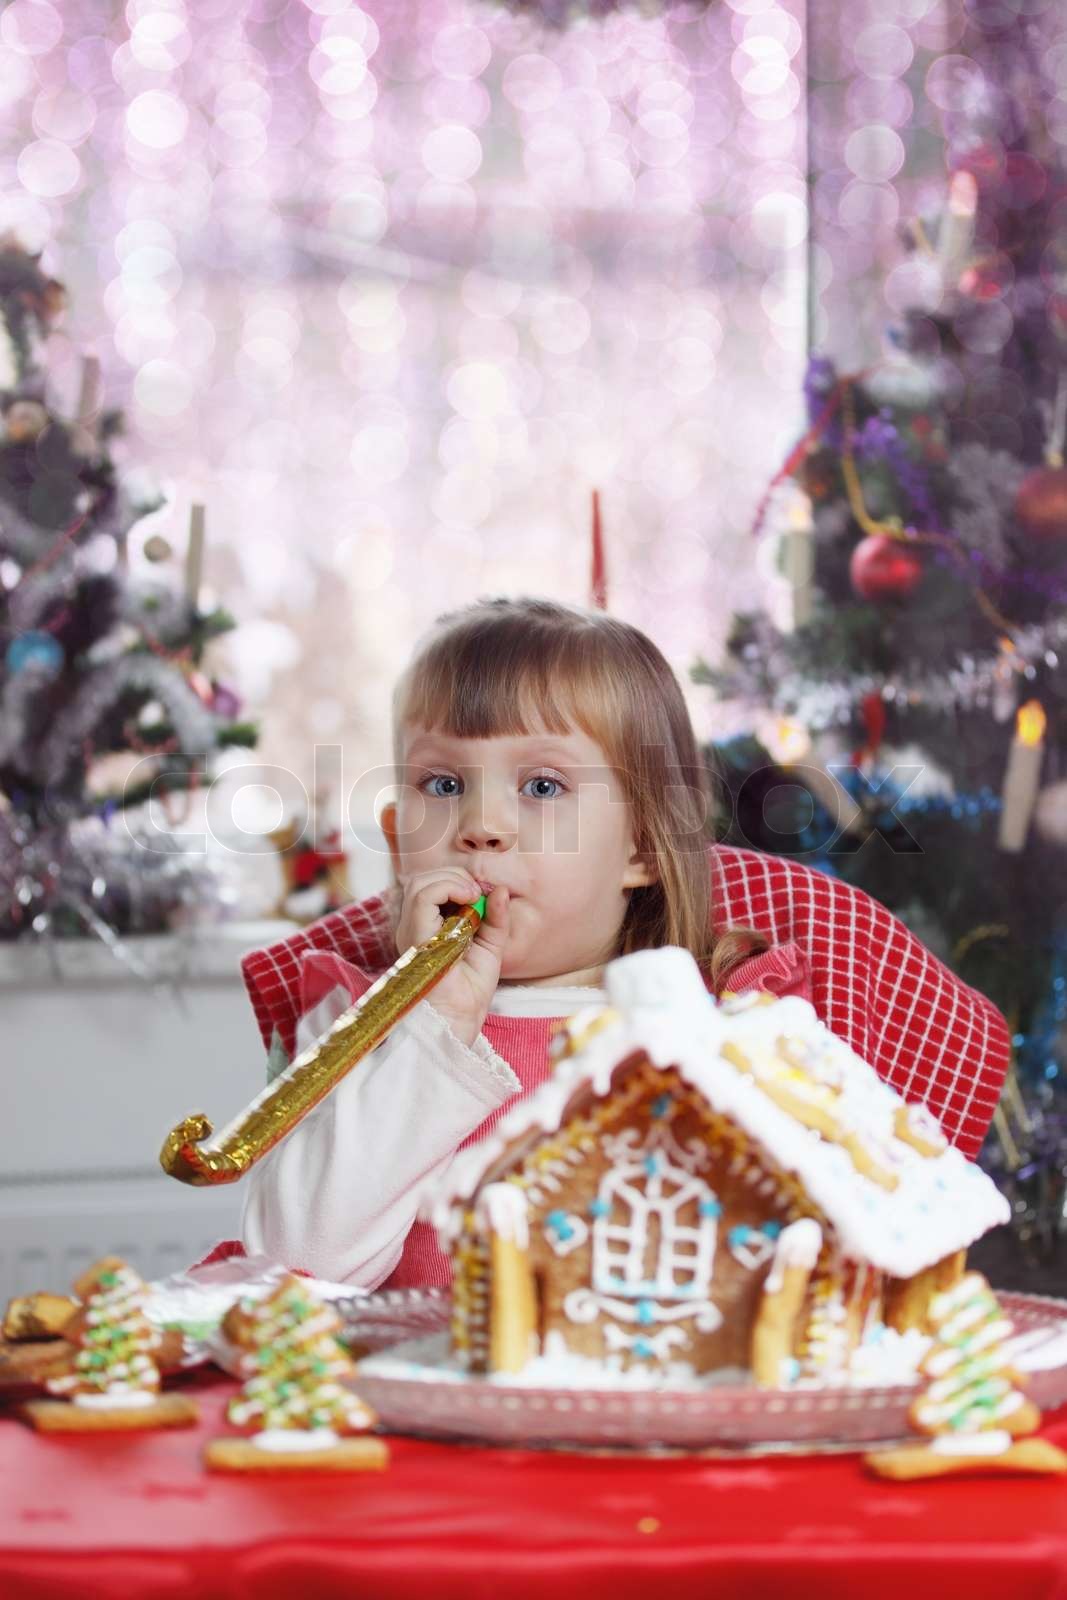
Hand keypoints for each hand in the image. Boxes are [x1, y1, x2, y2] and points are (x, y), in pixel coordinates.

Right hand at [393, 869, 510, 1049]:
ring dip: (453, 880)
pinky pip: (423, 896)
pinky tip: (469, 899)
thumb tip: (500, 888)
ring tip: (474, 897)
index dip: (458, 880)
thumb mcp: (491, 944)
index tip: (484, 893)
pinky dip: (449, 887)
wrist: (460, 1018)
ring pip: (421, 882)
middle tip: (479, 894)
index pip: (431, 885)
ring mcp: (410, 930)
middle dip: (456, 876)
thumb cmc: (471, 988)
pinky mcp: (415, 935)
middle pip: (423, 879)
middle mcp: (412, 926)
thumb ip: (495, 916)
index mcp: (426, 926)